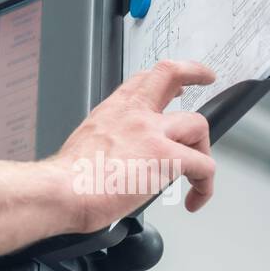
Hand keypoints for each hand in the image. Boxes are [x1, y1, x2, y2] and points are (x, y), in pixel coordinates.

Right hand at [48, 60, 216, 233]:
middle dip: (195, 71)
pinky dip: (205, 187)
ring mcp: (153, 133)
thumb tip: (118, 157)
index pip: (144, 79)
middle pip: (171, 73)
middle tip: (207, 78)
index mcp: (114, 110)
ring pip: (198, 125)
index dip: (166, 78)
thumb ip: (110, 140)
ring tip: (196, 174)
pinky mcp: (167, 158)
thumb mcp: (86, 143)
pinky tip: (194, 199)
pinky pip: (204, 167)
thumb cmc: (69, 177)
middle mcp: (135, 114)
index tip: (178, 83)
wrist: (62, 190)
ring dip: (203, 150)